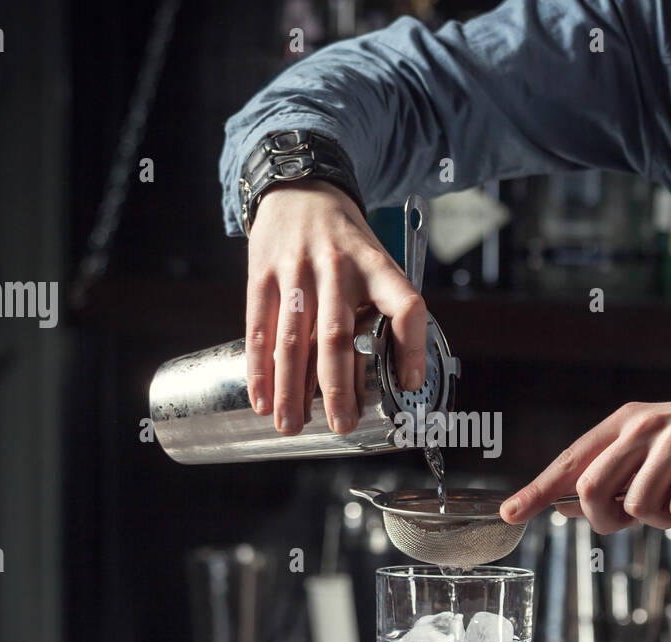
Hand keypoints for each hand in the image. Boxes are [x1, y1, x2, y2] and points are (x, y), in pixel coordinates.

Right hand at [245, 179, 428, 434]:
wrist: (299, 187)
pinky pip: (258, 329)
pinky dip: (259, 369)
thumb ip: (381, 308)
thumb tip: (390, 373)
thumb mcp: (376, 260)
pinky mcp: (261, 274)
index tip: (409, 383)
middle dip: (337, 386)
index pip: (405, 304)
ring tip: (292, 424)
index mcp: (376, 265)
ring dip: (290, 388)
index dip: (411, 347)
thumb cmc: (345, 240)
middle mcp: (336, 267)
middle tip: (341, 423)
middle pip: (336, 335)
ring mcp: (295, 271)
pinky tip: (262, 399)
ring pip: (292, 339)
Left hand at [500, 378, 670, 532]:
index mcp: (624, 424)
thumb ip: (617, 478)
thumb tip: (567, 506)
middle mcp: (643, 425)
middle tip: (643, 517)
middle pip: (592, 491)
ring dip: (664, 519)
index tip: (510, 512)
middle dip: (611, 520)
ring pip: (639, 508)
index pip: (570, 461)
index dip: (536, 490)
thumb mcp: (657, 457)